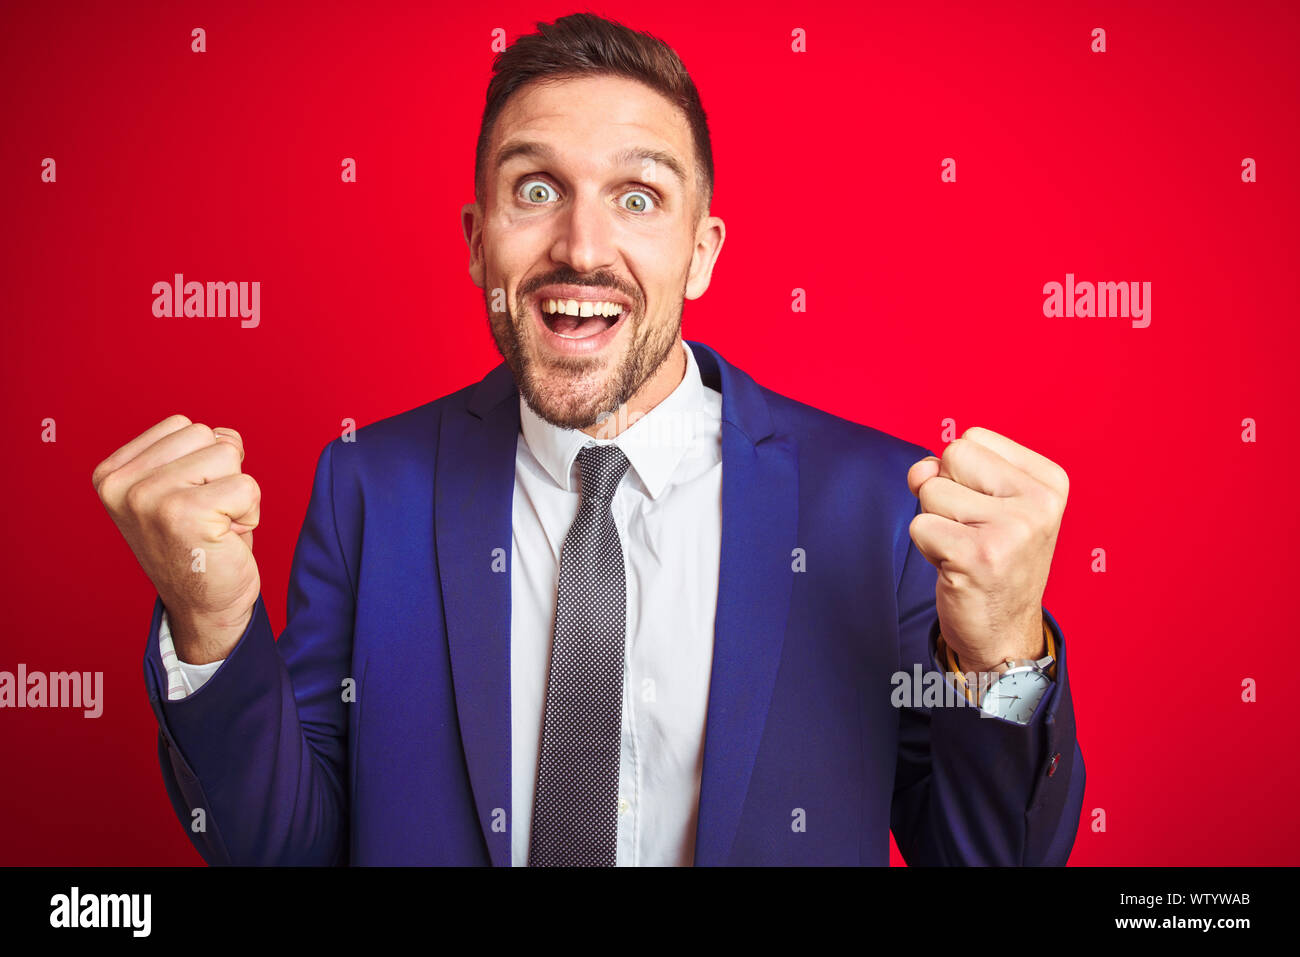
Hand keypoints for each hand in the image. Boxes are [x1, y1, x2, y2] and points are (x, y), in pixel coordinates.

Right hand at [92, 415, 260, 663]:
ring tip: (215, 526)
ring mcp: (148, 498)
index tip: (188, 502)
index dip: (203, 462)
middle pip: (207, 435)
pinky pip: (247, 486)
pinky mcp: (183, 514)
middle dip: (222, 474)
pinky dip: (250, 513)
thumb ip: (192, 452)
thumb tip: (226, 435)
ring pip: (228, 454)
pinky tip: (225, 539)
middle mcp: (122, 484)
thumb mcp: (179, 489)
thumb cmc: (198, 546)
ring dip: (236, 493)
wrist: (204, 609)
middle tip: (207, 517)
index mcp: (112, 473)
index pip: (183, 426)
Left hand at [906, 427, 1067, 672]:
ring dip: (936, 523)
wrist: (1004, 633)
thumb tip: (920, 470)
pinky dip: (927, 548)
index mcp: (1049, 482)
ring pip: (931, 491)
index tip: (986, 512)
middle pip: (951, 457)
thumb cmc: (992, 560)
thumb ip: (948, 470)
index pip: (972, 439)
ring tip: (965, 551)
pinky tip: (956, 568)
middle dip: (946, 494)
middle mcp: (1039, 503)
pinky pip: (920, 525)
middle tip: (972, 533)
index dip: (962, 474)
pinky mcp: (978, 557)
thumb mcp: (984, 503)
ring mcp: (1012, 530)